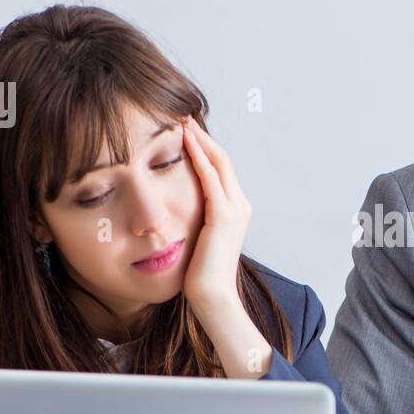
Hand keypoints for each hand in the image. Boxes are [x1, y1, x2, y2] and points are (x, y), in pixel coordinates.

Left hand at [180, 118, 269, 378]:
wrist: (212, 298)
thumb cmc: (200, 276)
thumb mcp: (197, 241)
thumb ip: (193, 222)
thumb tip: (173, 213)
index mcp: (235, 210)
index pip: (220, 169)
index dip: (203, 147)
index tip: (183, 130)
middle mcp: (240, 205)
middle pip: (222, 159)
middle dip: (201, 136)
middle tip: (181, 115)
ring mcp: (235, 209)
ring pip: (219, 162)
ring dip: (200, 139)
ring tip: (181, 120)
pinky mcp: (224, 216)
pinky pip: (211, 177)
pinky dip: (198, 155)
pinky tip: (184, 140)